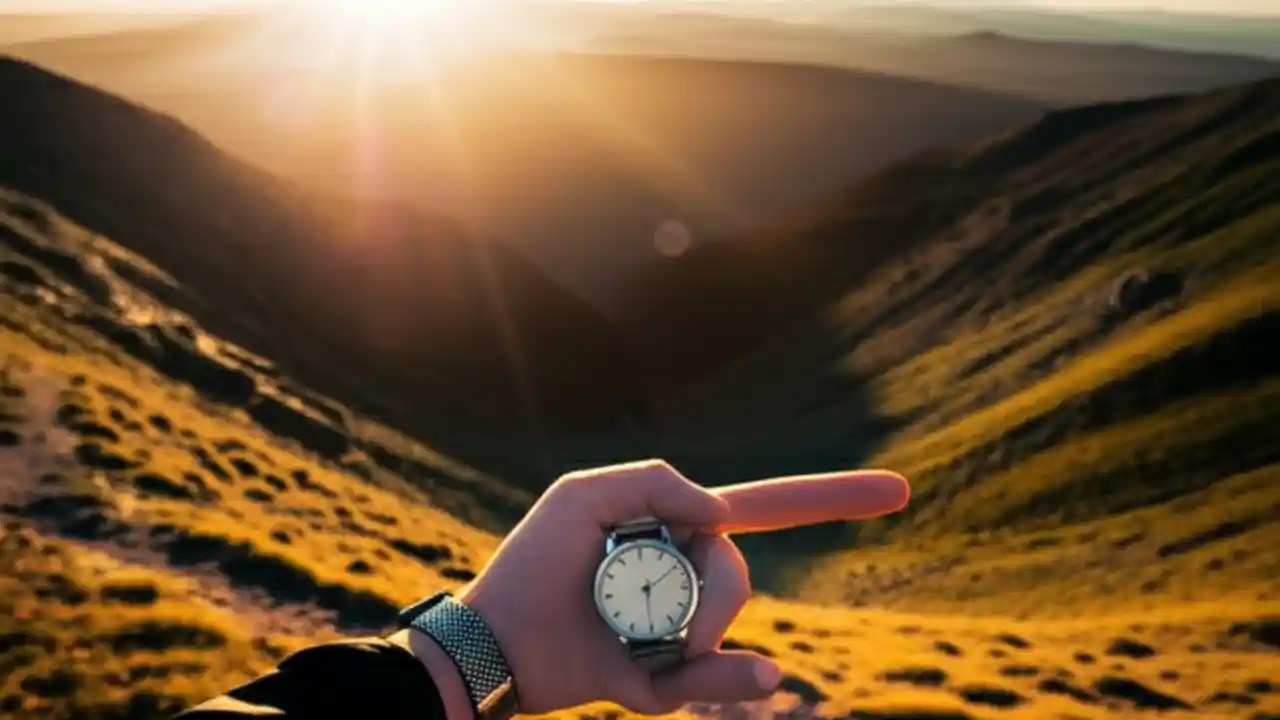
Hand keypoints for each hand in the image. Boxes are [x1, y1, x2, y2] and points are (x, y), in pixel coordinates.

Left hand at [453, 459, 908, 714]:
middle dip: (715, 592)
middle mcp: (688, 573)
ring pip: (730, 619)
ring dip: (702, 630)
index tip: (899, 492)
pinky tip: (760, 677)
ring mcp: (681, 626)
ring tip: (646, 645)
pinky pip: (716, 676)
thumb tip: (723, 515)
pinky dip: (732, 678)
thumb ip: (655, 480)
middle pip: (742, 572)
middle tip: (664, 611)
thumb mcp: (582, 496)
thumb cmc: (532, 561)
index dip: (833, 499)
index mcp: (675, 524)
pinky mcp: (666, 677)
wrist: (493, 642)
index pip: (768, 505)